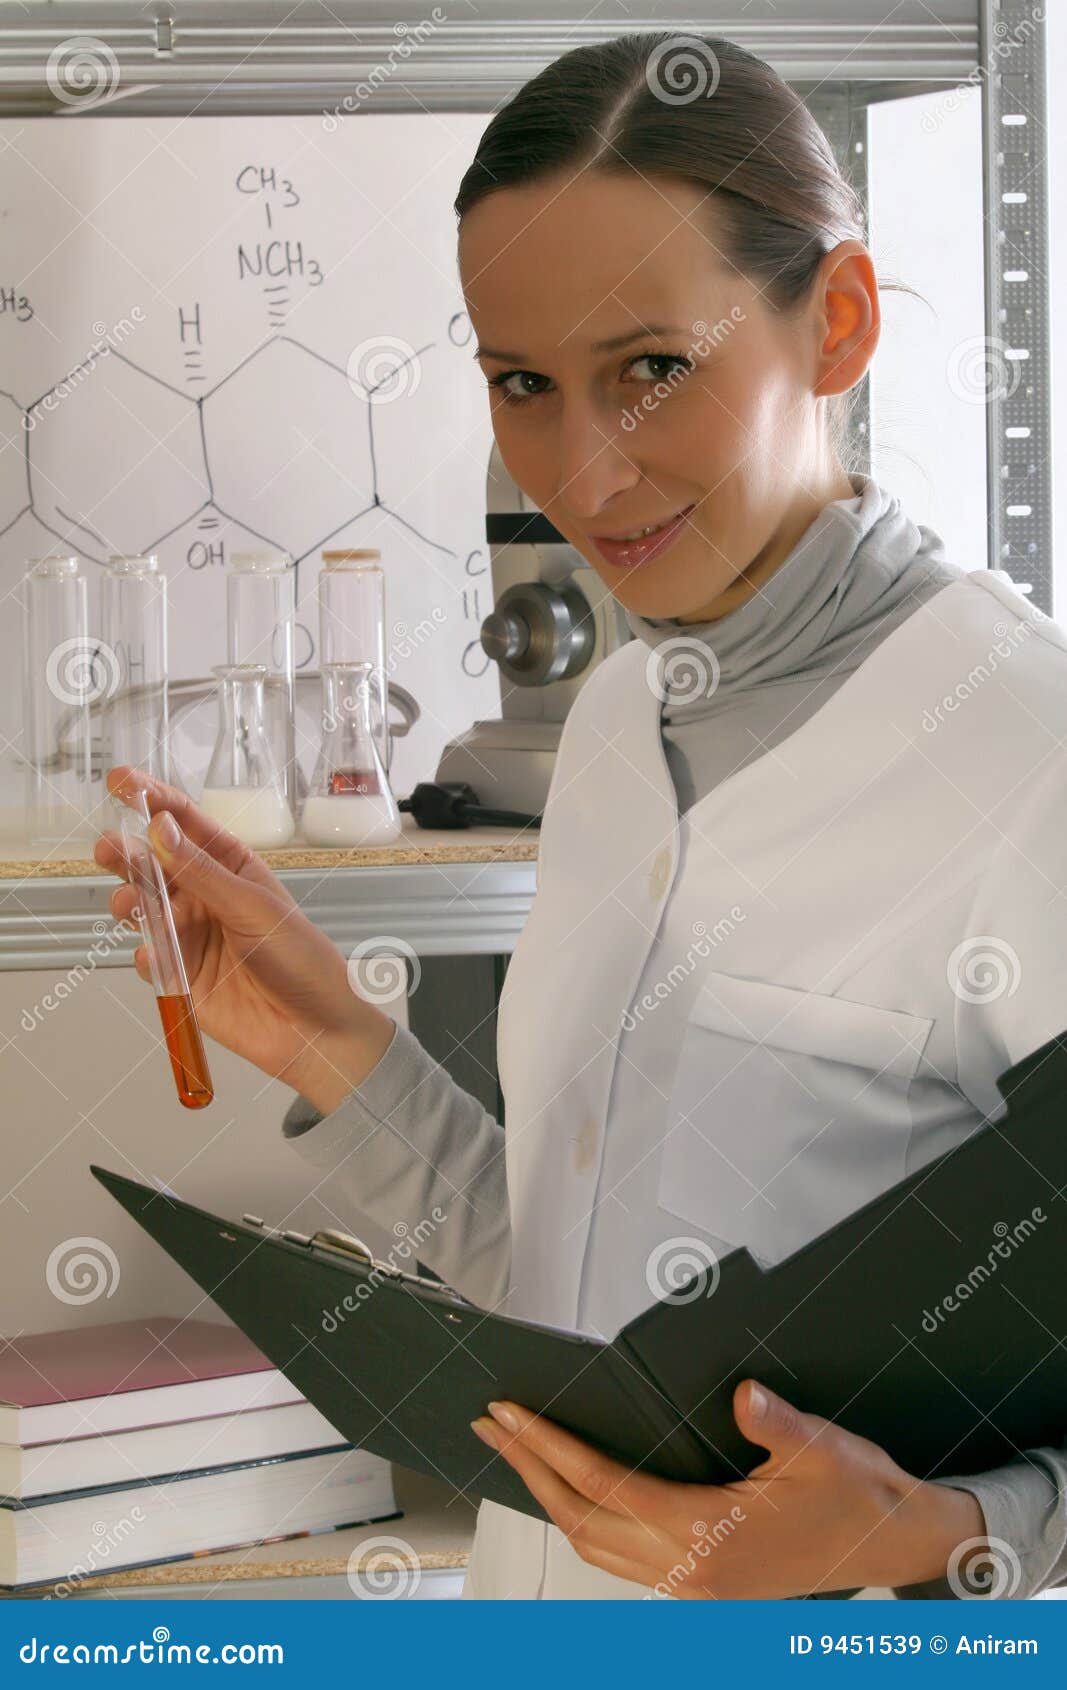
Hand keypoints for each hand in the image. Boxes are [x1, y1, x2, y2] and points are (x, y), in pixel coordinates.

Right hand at [94, 765, 394, 1111]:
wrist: (314, 1030)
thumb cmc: (300, 959)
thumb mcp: (251, 908)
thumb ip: (201, 872)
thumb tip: (160, 828)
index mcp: (231, 867)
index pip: (185, 824)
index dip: (151, 798)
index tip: (120, 781)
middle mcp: (206, 896)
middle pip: (154, 864)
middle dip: (126, 853)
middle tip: (108, 849)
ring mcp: (191, 935)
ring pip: (143, 908)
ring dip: (129, 901)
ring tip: (129, 904)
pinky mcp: (181, 976)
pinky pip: (149, 958)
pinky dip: (146, 955)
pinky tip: (155, 957)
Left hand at [471, 1380, 985, 1597]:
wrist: (898, 1544)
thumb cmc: (858, 1493)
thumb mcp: (822, 1448)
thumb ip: (777, 1425)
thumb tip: (744, 1397)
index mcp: (709, 1534)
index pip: (604, 1485)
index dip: (550, 1447)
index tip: (510, 1416)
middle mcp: (691, 1569)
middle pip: (582, 1520)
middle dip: (530, 1471)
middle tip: (492, 1427)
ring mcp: (694, 1586)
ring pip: (595, 1548)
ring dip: (551, 1500)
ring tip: (519, 1455)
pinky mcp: (703, 1586)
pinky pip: (621, 1559)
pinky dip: (585, 1523)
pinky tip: (576, 1494)